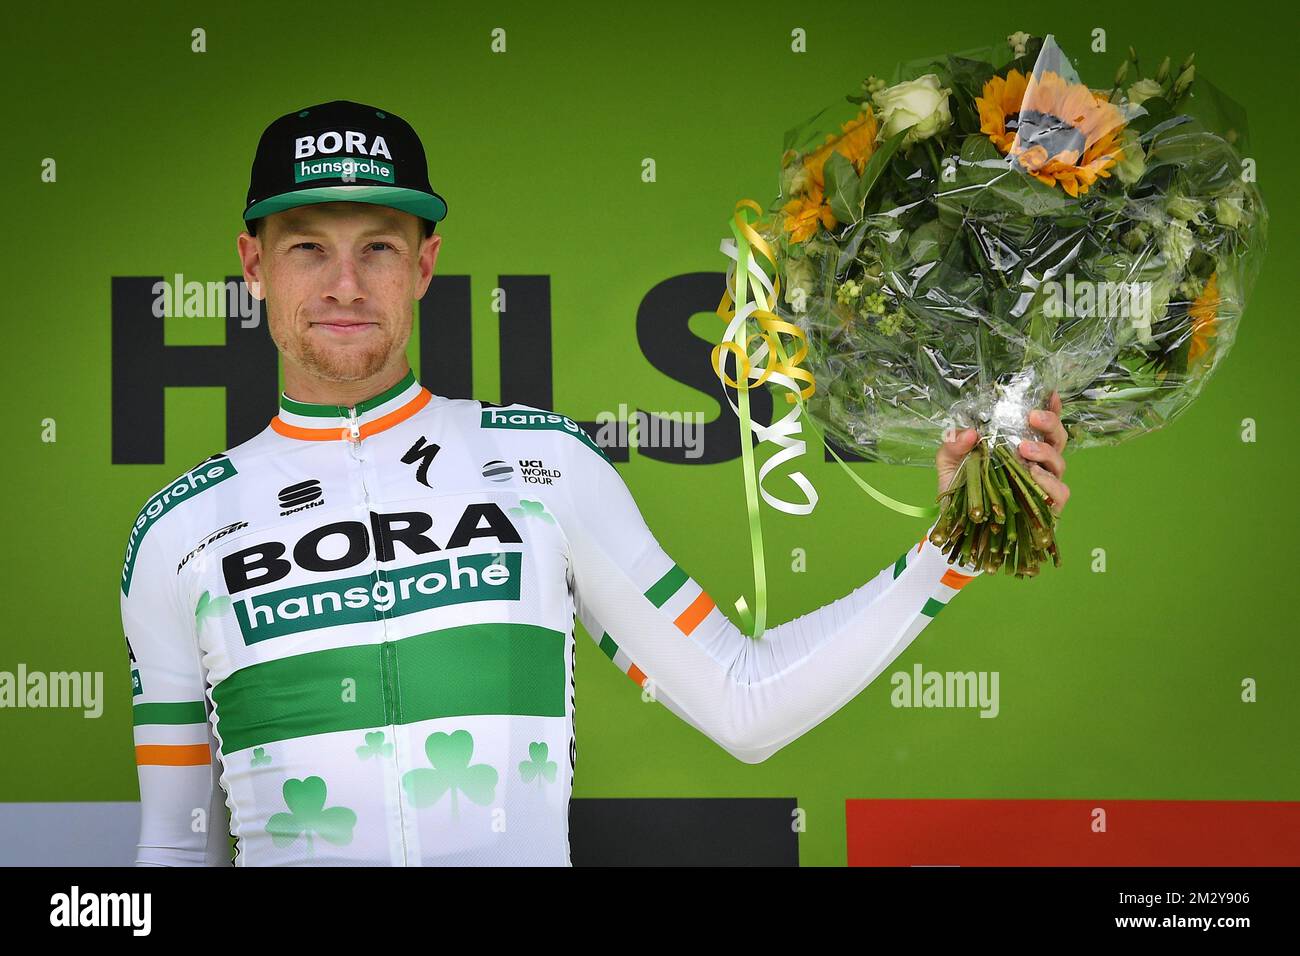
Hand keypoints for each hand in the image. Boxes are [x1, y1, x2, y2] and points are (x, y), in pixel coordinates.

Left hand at [935, 391, 1071, 515]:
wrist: (960, 526)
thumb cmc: (962, 489)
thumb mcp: (949, 463)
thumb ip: (953, 445)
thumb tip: (969, 432)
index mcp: (1020, 447)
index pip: (1041, 426)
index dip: (1051, 408)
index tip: (1050, 394)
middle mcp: (1038, 464)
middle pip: (1058, 439)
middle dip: (1050, 424)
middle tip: (1032, 417)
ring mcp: (1044, 485)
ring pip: (1060, 463)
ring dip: (1045, 452)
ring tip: (1024, 449)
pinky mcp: (1047, 508)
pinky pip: (1059, 492)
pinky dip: (1049, 483)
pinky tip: (1034, 475)